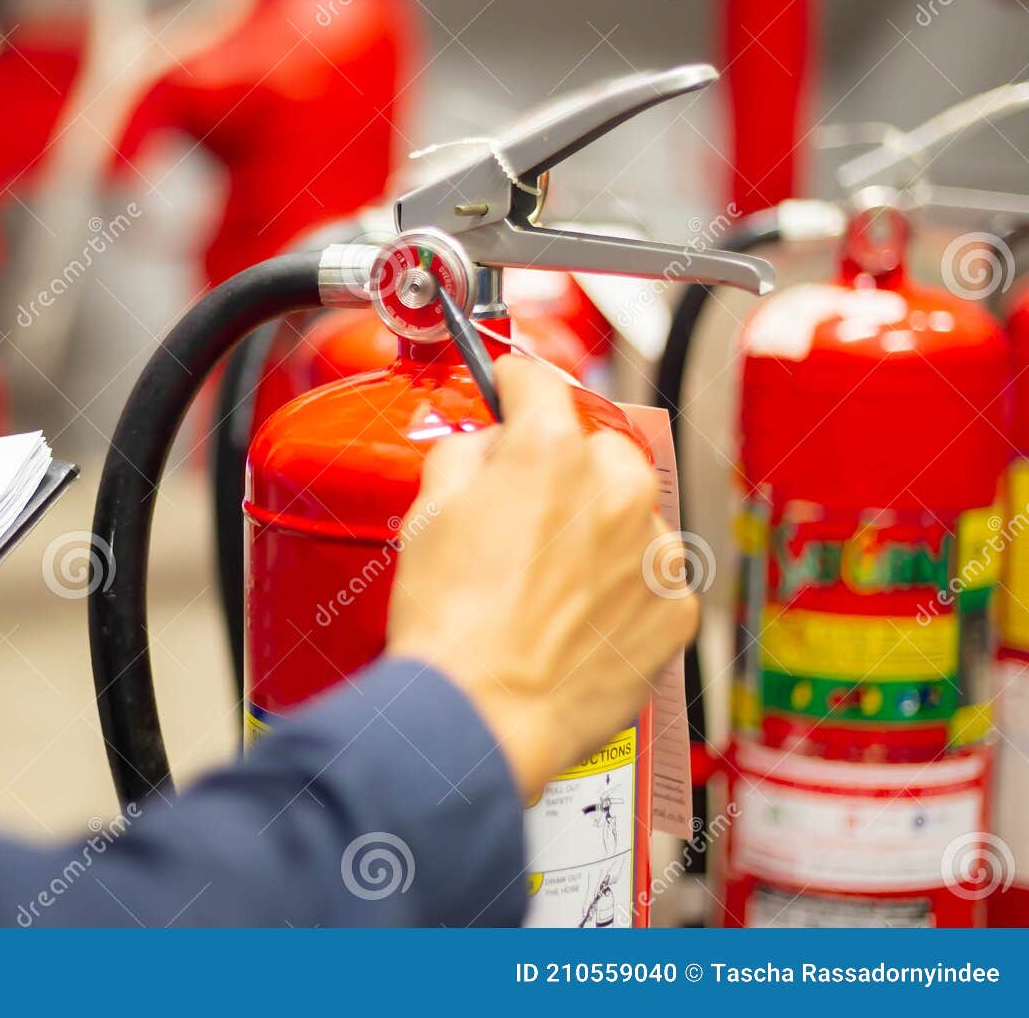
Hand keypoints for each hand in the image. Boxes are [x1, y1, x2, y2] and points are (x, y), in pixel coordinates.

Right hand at [386, 355, 697, 800]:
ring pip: (632, 515)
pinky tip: (577, 617)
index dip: (515, 384)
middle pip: (598, 448)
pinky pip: (653, 579)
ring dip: (599, 530)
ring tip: (548, 580)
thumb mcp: (426, 513)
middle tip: (525, 507)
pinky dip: (624, 589)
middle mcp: (616, 489)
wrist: (481, 719)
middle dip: (565, 467)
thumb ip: (466, 457)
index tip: (511, 390)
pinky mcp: (675, 611)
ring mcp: (654, 552)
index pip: (540, 383)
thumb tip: (486, 449)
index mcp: (550, 451)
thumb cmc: (450, 626)